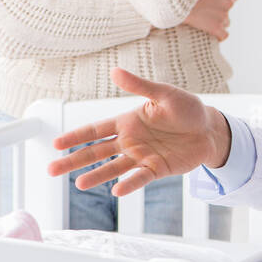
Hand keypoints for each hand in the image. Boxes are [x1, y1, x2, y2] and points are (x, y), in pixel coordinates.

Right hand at [46, 67, 228, 195]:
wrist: (210, 128)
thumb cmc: (187, 109)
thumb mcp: (164, 94)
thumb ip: (140, 86)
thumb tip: (115, 71)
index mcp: (128, 122)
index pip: (95, 130)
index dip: (76, 136)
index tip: (55, 143)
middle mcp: (130, 141)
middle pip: (96, 152)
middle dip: (74, 160)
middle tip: (51, 170)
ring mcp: (142, 156)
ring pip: (113, 168)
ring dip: (96, 175)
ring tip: (78, 184)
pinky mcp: (157, 169)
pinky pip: (139, 177)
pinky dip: (128, 183)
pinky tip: (116, 190)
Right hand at [182, 0, 238, 40]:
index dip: (224, 0)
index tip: (216, 2)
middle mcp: (227, 1)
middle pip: (228, 9)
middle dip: (219, 10)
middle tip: (205, 11)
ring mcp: (223, 15)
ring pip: (226, 22)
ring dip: (218, 22)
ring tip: (204, 22)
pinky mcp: (216, 27)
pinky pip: (223, 35)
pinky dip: (219, 36)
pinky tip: (213, 35)